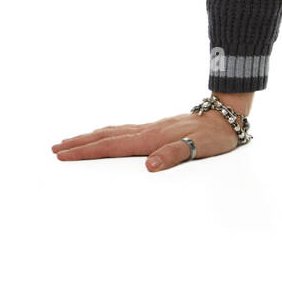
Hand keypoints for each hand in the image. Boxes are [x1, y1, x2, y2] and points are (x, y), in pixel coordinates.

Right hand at [51, 108, 242, 171]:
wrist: (226, 116)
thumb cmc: (214, 135)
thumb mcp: (198, 147)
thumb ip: (174, 154)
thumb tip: (150, 165)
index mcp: (152, 138)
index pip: (112, 146)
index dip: (86, 151)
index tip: (63, 154)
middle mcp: (147, 130)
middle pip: (106, 137)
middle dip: (79, 143)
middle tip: (55, 148)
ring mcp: (151, 127)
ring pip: (113, 131)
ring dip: (90, 137)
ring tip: (71, 140)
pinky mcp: (157, 127)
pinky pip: (123, 130)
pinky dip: (107, 134)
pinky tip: (105, 136)